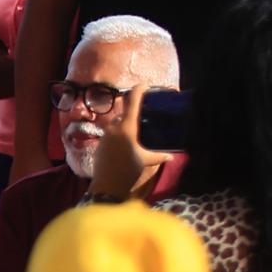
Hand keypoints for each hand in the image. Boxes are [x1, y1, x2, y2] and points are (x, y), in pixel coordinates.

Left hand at [89, 88, 157, 202]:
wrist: (106, 186)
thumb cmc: (128, 171)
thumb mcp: (146, 161)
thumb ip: (159, 156)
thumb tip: (171, 156)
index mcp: (126, 128)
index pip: (132, 102)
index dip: (138, 90)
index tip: (145, 85)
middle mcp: (113, 128)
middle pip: (123, 111)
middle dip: (132, 108)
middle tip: (144, 109)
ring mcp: (105, 134)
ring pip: (116, 121)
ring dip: (125, 121)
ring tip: (136, 125)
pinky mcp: (100, 142)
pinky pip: (110, 131)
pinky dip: (118, 131)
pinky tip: (126, 138)